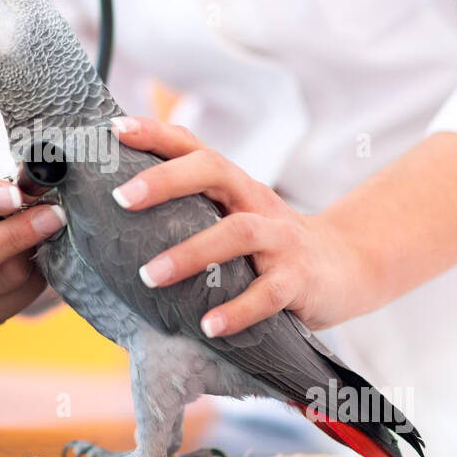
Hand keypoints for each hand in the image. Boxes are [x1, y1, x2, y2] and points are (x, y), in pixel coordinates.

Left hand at [108, 117, 368, 333]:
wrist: (345, 267)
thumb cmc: (267, 244)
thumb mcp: (230, 216)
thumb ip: (186, 212)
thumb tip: (111, 217)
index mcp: (233, 185)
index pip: (193, 147)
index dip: (156, 134)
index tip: (115, 130)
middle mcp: (256, 201)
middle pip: (215, 172)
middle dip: (166, 181)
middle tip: (121, 198)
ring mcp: (280, 239)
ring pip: (237, 233)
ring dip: (190, 253)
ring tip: (148, 277)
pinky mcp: (299, 280)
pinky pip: (267, 294)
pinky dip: (237, 310)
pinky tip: (208, 326)